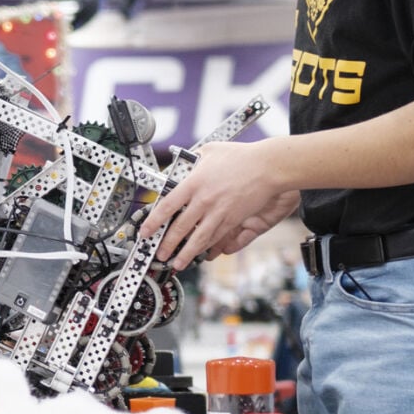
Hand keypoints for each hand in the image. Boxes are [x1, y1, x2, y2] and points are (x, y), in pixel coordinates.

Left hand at [138, 140, 290, 268]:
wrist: (267, 166)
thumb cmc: (240, 156)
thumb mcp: (209, 151)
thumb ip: (192, 160)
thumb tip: (181, 165)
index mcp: (194, 183)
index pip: (167, 206)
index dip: (153, 221)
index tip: (145, 232)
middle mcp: (204, 200)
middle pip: (180, 228)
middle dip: (167, 245)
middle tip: (160, 254)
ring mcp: (219, 212)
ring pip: (198, 238)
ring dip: (186, 253)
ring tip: (177, 263)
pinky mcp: (232, 219)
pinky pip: (216, 237)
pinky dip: (206, 247)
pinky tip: (200, 253)